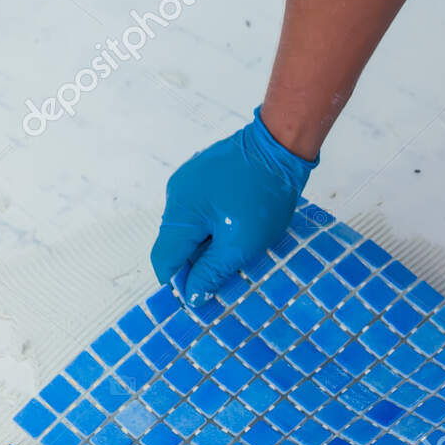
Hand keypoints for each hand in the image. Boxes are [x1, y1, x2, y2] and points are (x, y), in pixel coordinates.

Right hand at [149, 107, 317, 304]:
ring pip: (190, 229)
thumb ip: (212, 272)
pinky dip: (214, 227)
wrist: (280, 146)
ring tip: (236, 251)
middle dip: (197, 265)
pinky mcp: (203, 177)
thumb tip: (192, 297)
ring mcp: (188, 183)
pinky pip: (200, 211)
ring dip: (208, 246)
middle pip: (176, 245)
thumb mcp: (240, 244)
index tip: (200, 299)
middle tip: (226, 278)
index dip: (179, 284)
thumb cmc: (263, 197)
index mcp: (179, 213)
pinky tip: (237, 229)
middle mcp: (176, 196)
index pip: (164, 260)